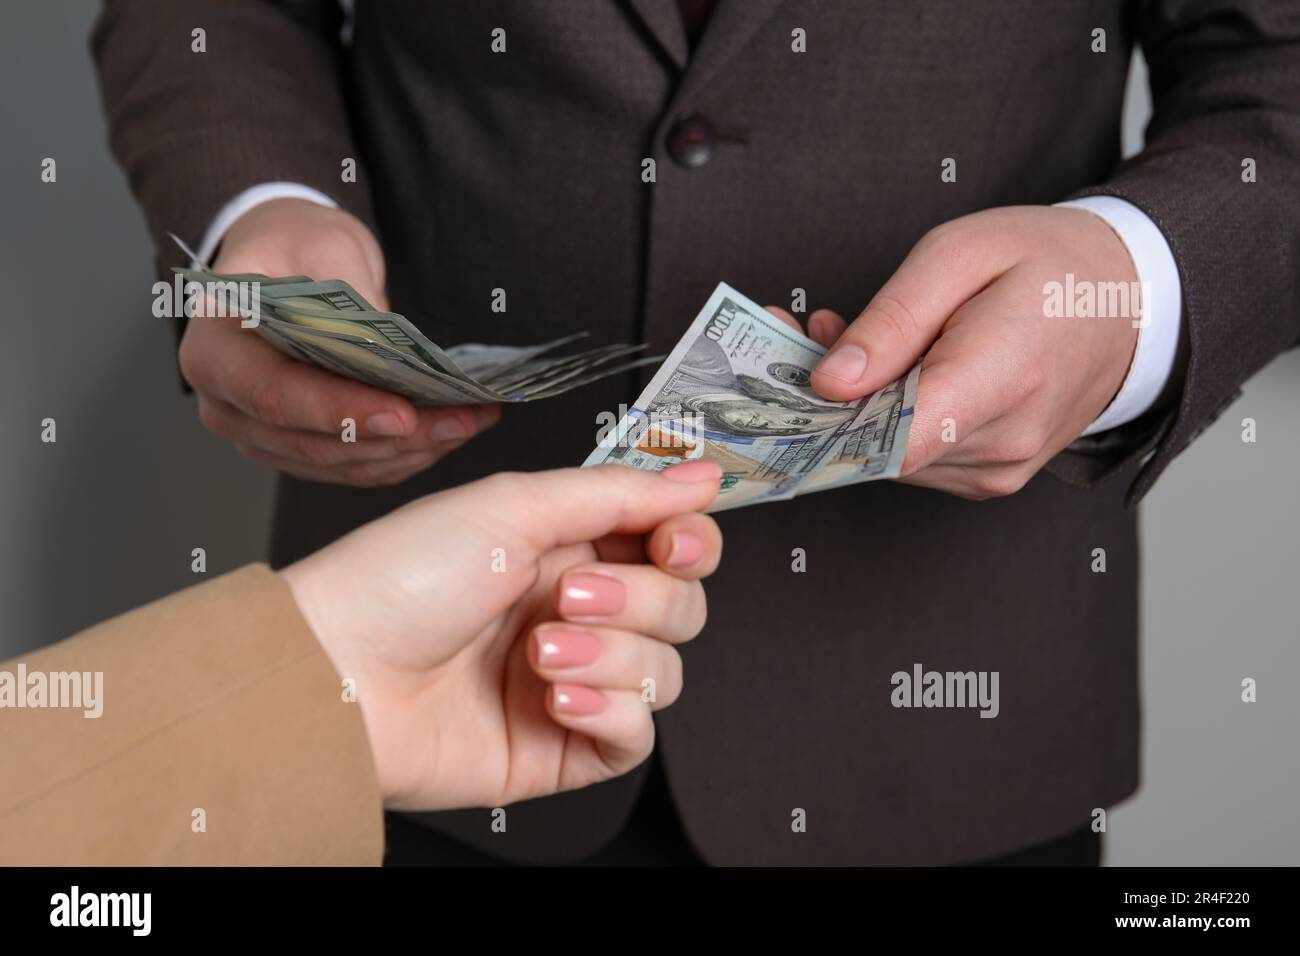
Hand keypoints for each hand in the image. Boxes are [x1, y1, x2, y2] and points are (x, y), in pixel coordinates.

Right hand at [180, 198, 498, 485]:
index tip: (404, 413)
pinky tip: (451, 430)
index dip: (341, 412)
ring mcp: (260, 436)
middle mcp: (226, 405)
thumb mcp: (323, 247)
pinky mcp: (297, 450)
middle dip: (395, 438)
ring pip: (340, 465)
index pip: (274, 396)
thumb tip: (392, 353)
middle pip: (313, 444)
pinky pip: (354, 468)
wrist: (285, 259)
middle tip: (461, 418)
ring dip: (410, 451)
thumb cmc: (296, 246)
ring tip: (469, 420)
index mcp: (213, 350)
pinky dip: (405, 455)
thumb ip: (350, 296)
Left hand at [279, 461, 723, 810]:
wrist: (333, 678)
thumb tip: (703, 475)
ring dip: (611, 656)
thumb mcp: (512, 508)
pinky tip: (556, 698)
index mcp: (568, 548)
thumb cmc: (399, 580)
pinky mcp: (562, 747)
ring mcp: (573, 682)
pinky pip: (636, 736)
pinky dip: (610, 712)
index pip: (673, 546)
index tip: (675, 543)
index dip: (690, 543)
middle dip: (637, 600)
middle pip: (681, 608)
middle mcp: (578, 613)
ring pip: (665, 671)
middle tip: (566, 597)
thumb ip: (619, 493)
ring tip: (538, 653)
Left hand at [799, 206, 1140, 498]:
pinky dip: (884, 416)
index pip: (889, 441)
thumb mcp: (960, 255)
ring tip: (842, 335)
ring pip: (887, 455)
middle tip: (791, 333)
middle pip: (876, 447)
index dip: (821, 420)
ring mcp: (997, 469)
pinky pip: (914, 455)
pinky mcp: (990, 474)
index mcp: (999, 381)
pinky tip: (881, 366)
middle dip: (823, 396)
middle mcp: (999, 444)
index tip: (776, 385)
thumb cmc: (1050, 263)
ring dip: (852, 404)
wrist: (1133, 297)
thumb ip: (892, 320)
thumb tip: (830, 380)